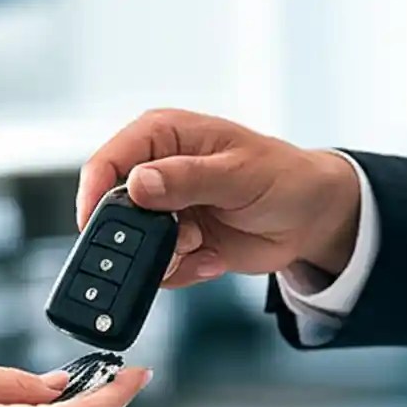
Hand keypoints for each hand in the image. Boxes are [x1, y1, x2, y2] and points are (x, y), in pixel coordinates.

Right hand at [77, 108, 362, 286]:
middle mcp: (157, 173)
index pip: (109, 161)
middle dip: (138, 236)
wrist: (311, 218)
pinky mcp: (178, 244)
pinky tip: (213, 256)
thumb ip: (187, 177)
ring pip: (134, 247)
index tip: (95, 223)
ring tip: (203, 246)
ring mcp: (165, 212)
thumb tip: (138, 183)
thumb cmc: (282, 176)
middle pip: (114, 210)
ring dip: (168, 256)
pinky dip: (185, 270)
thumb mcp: (238, 172)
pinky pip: (160, 269)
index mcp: (163, 136)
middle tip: (173, 242)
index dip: (95, 193)